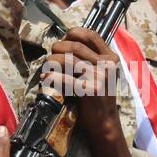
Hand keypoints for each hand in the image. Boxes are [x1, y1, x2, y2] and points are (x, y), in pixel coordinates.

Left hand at [42, 26, 121, 140]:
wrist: (104, 122)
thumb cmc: (98, 97)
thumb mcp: (101, 73)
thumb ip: (89, 58)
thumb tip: (65, 43)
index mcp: (111, 57)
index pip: (91, 35)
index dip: (73, 33)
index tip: (62, 40)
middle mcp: (107, 64)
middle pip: (76, 46)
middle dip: (58, 48)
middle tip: (51, 57)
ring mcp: (100, 77)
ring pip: (68, 60)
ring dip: (52, 62)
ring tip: (47, 68)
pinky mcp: (90, 90)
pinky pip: (65, 78)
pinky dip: (52, 77)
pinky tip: (46, 77)